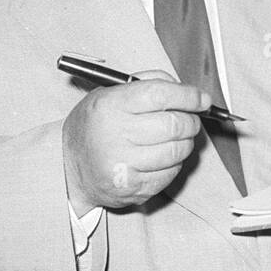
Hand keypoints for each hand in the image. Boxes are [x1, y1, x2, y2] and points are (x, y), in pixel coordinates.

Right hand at [62, 72, 208, 213]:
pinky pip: (171, 173)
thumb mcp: (110, 92)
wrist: (69, 167)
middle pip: (174, 124)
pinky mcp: (132, 189)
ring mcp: (123, 165)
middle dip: (191, 121)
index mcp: (110, 105)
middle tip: (191, 119)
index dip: (188, 96)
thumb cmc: (96, 124)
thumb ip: (149, 82)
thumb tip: (189, 91)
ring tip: (176, 138)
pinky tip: (162, 157)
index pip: (160, 95)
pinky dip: (175, 163)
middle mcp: (114, 135)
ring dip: (185, 142)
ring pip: (178, 150)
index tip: (201, 99)